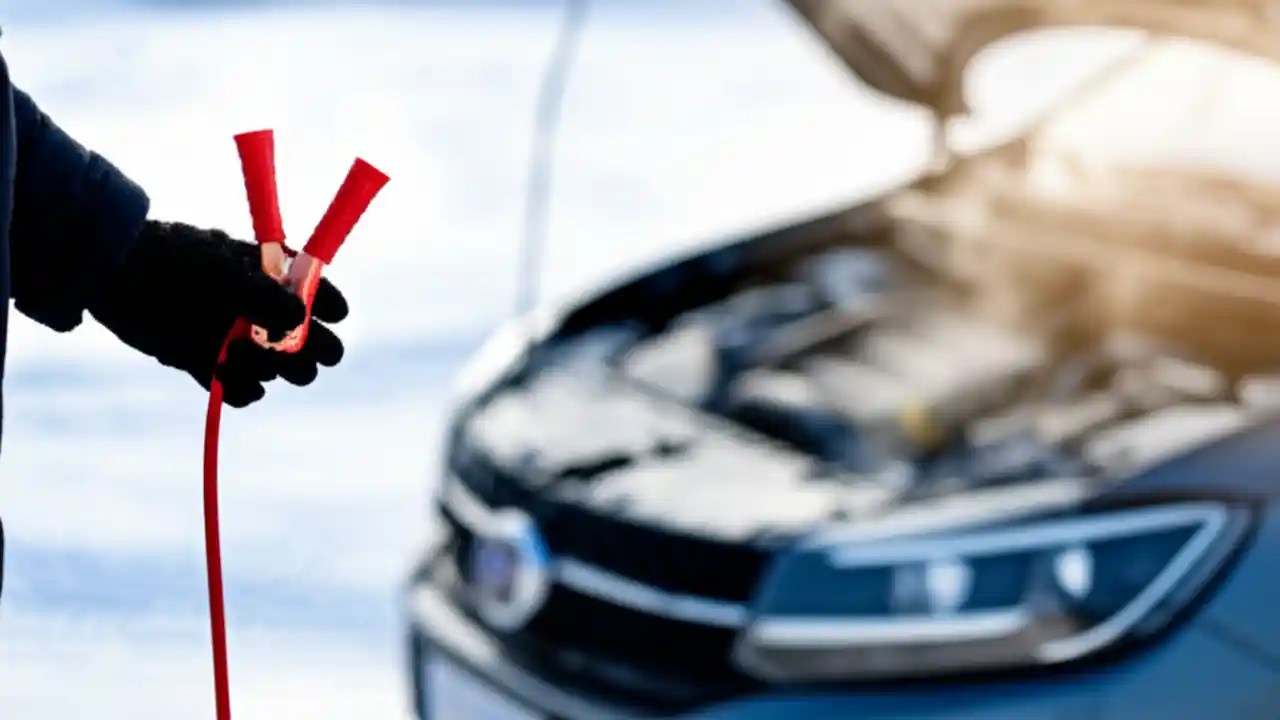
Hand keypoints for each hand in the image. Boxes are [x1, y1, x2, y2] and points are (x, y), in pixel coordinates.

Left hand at [91, 220, 348, 406]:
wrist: (113, 276)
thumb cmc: (172, 259)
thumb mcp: (220, 269)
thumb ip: (262, 295)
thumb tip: (301, 320)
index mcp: (272, 276)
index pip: (320, 293)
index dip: (331, 305)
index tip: (333, 316)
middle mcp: (261, 311)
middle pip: (311, 344)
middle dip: (308, 352)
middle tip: (290, 354)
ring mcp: (239, 340)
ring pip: (279, 371)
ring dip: (266, 370)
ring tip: (232, 355)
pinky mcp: (212, 365)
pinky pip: (244, 391)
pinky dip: (237, 388)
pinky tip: (218, 371)